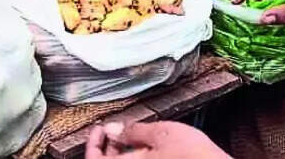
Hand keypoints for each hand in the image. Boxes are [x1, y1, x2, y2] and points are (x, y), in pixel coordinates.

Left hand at [86, 121, 228, 158]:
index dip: (92, 143)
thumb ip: (133, 131)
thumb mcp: (161, 133)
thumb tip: (112, 128)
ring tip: (133, 136)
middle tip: (116, 129)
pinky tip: (149, 149)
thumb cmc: (192, 156)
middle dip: (110, 146)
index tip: (99, 128)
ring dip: (124, 153)